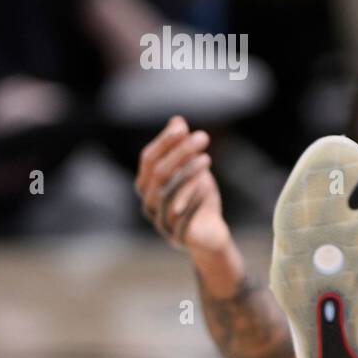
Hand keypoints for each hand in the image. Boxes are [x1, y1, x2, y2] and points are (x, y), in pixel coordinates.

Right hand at [134, 116, 228, 252]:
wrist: (210, 236)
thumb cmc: (199, 200)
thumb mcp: (194, 172)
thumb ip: (183, 150)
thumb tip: (177, 120)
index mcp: (146, 186)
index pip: (149, 160)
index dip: (164, 142)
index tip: (183, 126)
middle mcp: (148, 203)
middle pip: (159, 174)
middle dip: (180, 153)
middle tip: (203, 137)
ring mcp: (161, 222)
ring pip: (168, 195)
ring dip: (188, 173)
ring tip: (207, 158)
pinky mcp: (177, 237)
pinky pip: (182, 217)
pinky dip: (194, 199)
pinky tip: (206, 185)